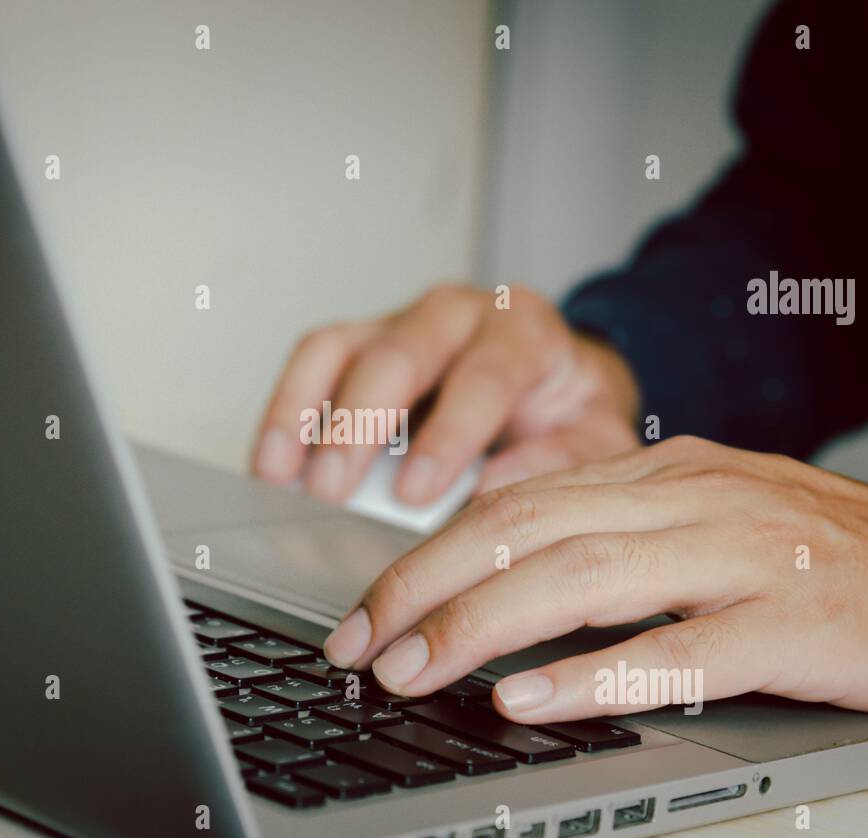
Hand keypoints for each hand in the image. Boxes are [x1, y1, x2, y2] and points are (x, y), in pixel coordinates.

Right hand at [251, 284, 640, 504]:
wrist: (559, 377)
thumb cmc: (570, 411)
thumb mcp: (595, 438)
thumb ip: (560, 460)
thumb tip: (495, 489)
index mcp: (524, 330)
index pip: (483, 375)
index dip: (447, 435)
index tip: (415, 492)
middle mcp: (458, 313)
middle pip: (399, 355)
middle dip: (360, 427)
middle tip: (334, 493)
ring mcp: (402, 321)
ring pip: (342, 348)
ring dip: (306, 414)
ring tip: (285, 478)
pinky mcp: (363, 339)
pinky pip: (314, 361)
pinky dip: (286, 409)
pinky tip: (272, 461)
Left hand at [322, 436, 867, 719]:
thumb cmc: (829, 558)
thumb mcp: (709, 515)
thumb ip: (617, 530)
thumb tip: (509, 566)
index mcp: (663, 472)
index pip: (515, 504)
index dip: (430, 554)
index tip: (370, 607)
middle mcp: (689, 499)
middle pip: (525, 532)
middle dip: (426, 587)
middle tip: (360, 644)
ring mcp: (740, 557)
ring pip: (582, 580)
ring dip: (481, 629)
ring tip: (413, 670)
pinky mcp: (788, 623)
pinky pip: (674, 649)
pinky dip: (593, 674)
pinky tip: (529, 699)